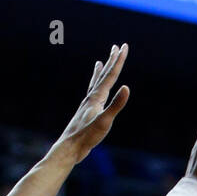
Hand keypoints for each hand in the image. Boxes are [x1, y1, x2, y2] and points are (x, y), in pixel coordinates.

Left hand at [55, 45, 129, 163]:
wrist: (69, 148)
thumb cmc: (87, 136)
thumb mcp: (105, 121)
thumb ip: (115, 105)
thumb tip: (127, 88)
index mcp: (96, 98)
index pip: (110, 76)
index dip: (118, 61)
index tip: (124, 47)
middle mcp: (91, 98)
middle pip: (103, 76)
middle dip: (111, 61)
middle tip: (116, 47)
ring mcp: (87, 106)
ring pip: (95, 85)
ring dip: (99, 73)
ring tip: (99, 63)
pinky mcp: (85, 114)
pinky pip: (91, 96)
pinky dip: (94, 90)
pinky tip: (94, 93)